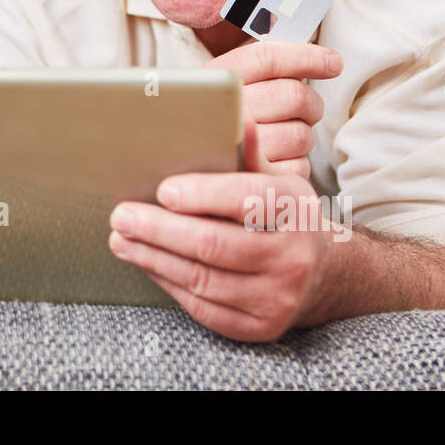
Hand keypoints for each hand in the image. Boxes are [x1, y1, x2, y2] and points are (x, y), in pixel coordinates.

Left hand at [108, 116, 335, 341]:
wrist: (323, 274)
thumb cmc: (284, 216)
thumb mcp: (278, 180)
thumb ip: (251, 154)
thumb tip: (236, 116)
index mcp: (294, 211)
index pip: (246, 199)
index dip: (202, 195)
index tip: (162, 190)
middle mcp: (291, 257)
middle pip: (214, 244)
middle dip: (159, 229)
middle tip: (121, 215)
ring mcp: (276, 297)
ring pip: (202, 278)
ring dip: (153, 257)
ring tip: (120, 239)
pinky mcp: (259, 327)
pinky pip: (203, 306)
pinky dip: (168, 283)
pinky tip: (147, 263)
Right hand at [206, 40, 341, 178]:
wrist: (170, 177)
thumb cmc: (206, 124)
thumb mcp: (215, 87)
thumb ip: (258, 68)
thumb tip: (331, 60)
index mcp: (211, 83)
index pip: (266, 58)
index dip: (305, 56)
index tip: (333, 63)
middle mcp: (222, 115)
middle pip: (293, 95)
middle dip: (310, 101)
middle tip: (303, 108)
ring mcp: (238, 152)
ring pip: (302, 134)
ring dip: (300, 134)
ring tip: (278, 137)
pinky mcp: (255, 184)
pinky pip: (299, 167)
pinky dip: (293, 164)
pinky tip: (272, 162)